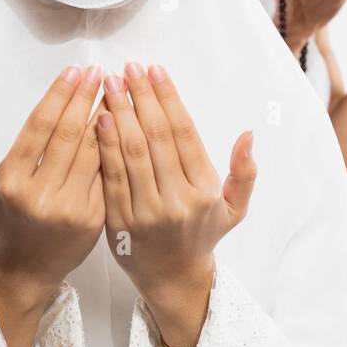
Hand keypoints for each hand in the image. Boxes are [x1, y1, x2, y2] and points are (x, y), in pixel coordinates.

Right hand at [0, 65, 105, 306]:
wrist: (25, 274)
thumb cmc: (1, 226)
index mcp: (13, 183)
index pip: (39, 127)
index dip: (59, 95)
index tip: (74, 71)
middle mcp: (43, 194)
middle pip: (70, 134)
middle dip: (86, 97)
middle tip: (99, 71)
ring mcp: (72, 208)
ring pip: (93, 151)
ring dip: (106, 116)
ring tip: (115, 89)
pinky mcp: (95, 218)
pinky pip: (107, 173)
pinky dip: (114, 146)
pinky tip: (121, 124)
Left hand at [97, 62, 256, 346]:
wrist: (172, 279)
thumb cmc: (202, 235)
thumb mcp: (234, 209)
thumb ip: (244, 173)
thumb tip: (248, 136)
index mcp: (203, 192)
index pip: (183, 134)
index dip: (168, 98)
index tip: (155, 70)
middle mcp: (176, 201)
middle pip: (155, 137)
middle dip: (140, 97)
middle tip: (128, 67)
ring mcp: (145, 212)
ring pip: (130, 152)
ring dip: (119, 113)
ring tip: (110, 83)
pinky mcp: (117, 221)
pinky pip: (110, 175)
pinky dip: (103, 144)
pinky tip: (98, 117)